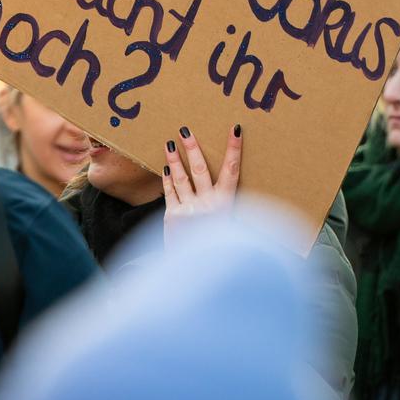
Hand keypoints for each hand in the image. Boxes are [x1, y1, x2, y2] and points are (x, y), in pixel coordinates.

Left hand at [161, 124, 241, 245]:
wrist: (197, 270)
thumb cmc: (217, 245)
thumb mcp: (228, 224)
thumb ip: (224, 205)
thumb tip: (226, 186)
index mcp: (226, 204)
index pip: (232, 170)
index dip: (234, 149)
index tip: (234, 129)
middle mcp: (208, 204)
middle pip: (200, 168)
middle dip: (193, 147)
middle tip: (185, 130)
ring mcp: (189, 209)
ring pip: (181, 177)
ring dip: (175, 159)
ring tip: (169, 144)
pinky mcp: (173, 216)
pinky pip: (169, 192)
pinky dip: (167, 179)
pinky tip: (165, 169)